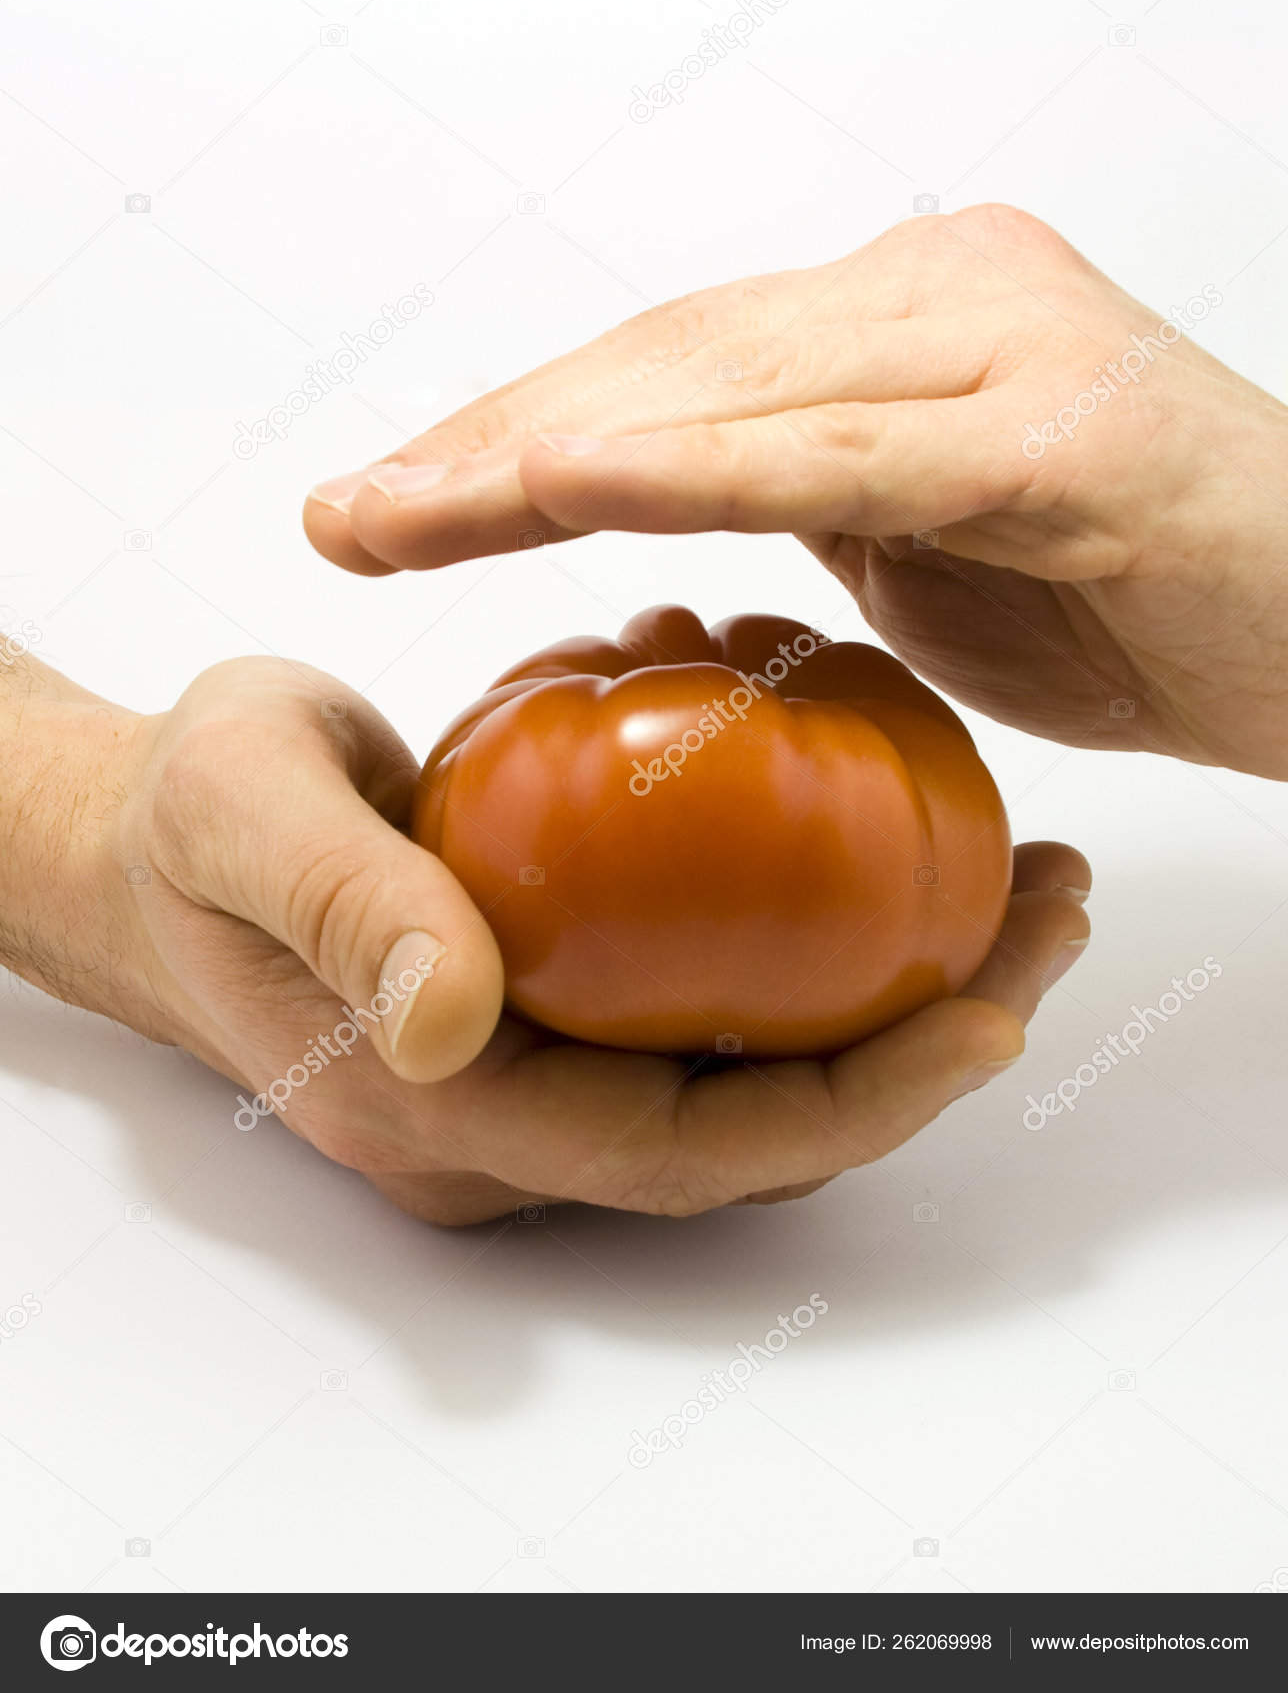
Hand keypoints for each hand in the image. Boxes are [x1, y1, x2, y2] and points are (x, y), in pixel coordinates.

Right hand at [4, 656, 1088, 1223]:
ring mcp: (541, 1080)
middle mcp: (515, 1125)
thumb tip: (449, 1014)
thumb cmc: (189, 825)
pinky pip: (714, 1013)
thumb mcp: (249, 818)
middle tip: (1046, 916)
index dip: (854, 1105)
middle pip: (759, 1131)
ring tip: (1007, 877)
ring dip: (895, 994)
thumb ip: (344, 909)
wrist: (147, 842)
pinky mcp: (559, 1019)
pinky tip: (876, 844)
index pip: (688, 1152)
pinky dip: (815, 946)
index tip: (989, 1017)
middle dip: (925, 1050)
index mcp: (450, 1112)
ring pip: (752, 1075)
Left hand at [305, 203, 1287, 780]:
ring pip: (738, 391)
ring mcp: (1003, 347)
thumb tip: (687, 512)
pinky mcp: (1064, 436)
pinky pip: (858, 456)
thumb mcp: (930, 557)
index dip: (513, 437)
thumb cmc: (1140, 606)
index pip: (667, 376)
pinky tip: (584, 482)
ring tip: (409, 510)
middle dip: (490, 445)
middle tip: (347, 515)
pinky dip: (716, 469)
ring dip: (556, 452)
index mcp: (895, 327)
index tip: (386, 510)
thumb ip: (815, 502)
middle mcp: (937, 295)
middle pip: (668, 363)